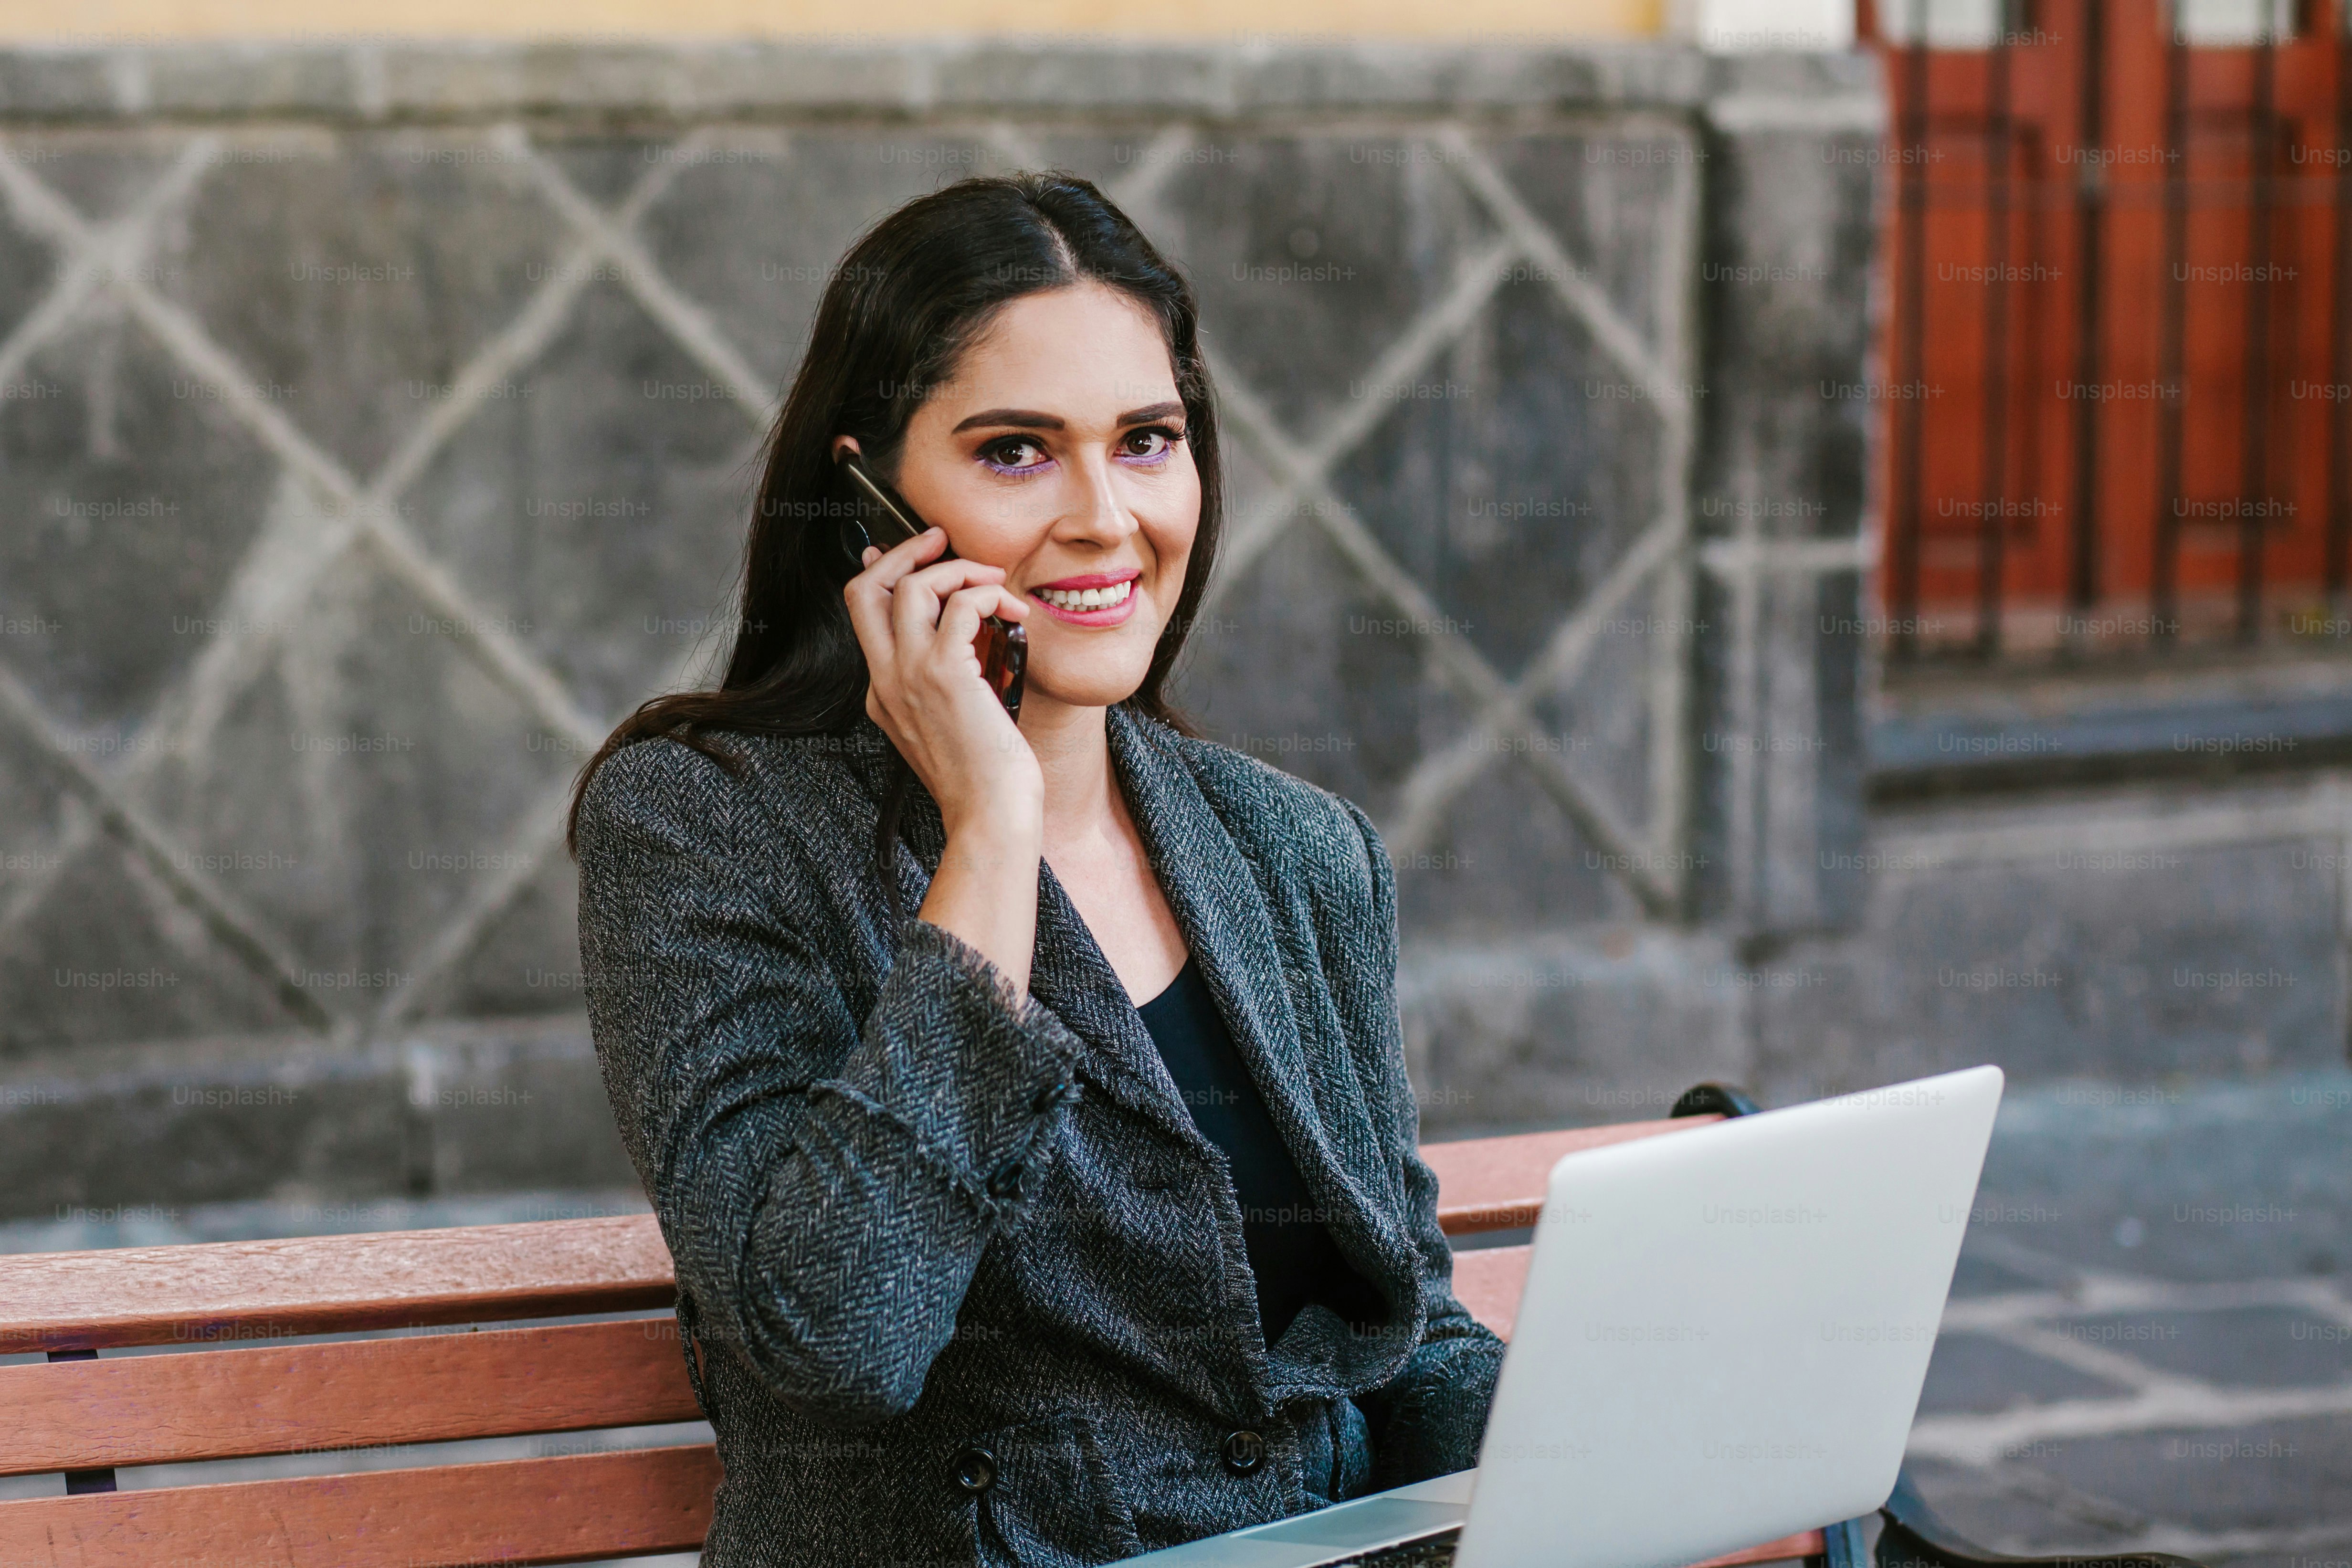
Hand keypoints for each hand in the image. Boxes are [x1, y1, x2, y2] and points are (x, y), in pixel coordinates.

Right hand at [843, 526, 1041, 846]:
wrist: (990, 814)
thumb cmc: (985, 775)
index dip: (886, 571)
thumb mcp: (953, 722)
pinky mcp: (945, 674)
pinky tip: (1013, 612)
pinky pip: (960, 604)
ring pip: (911, 586)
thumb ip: (947, 679)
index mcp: (884, 692)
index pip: (865, 613)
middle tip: (942, 539)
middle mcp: (887, 679)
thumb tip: (963, 629)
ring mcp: (910, 676)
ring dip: (959, 570)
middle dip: (904, 552)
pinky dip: (988, 594)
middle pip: (866, 588)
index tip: (919, 553)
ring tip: (997, 585)